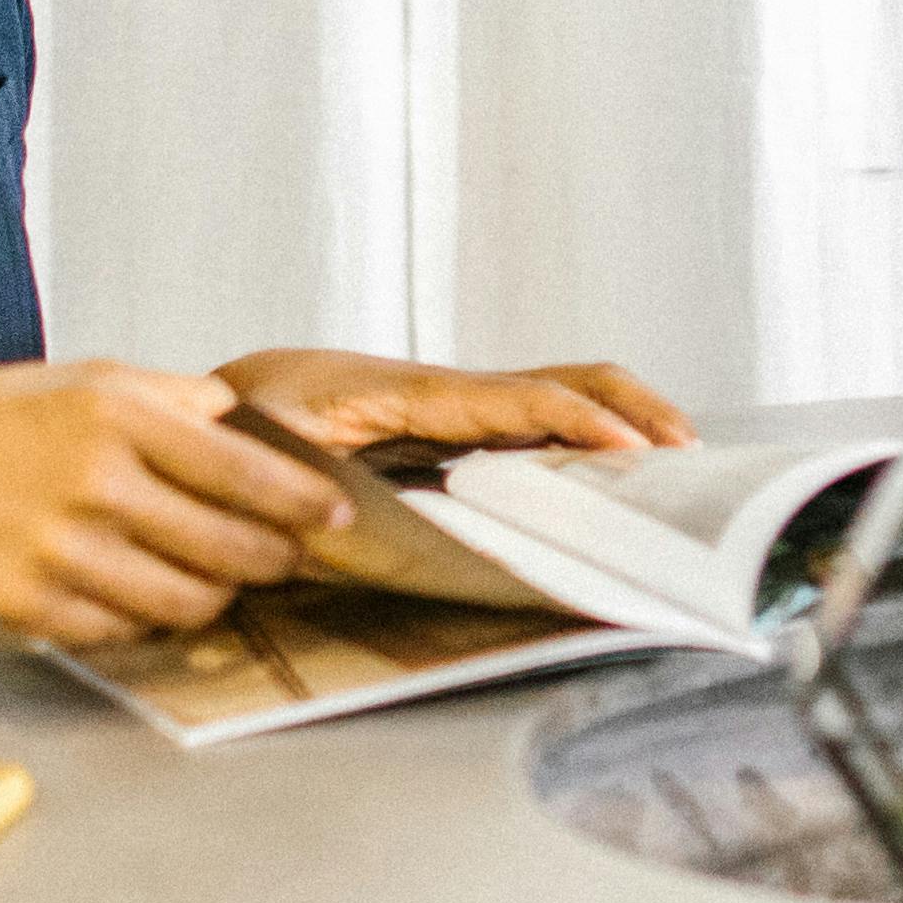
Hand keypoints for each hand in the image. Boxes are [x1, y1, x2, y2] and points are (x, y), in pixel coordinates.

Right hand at [0, 361, 348, 640]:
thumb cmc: (2, 425)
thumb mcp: (89, 379)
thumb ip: (175, 398)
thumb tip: (250, 421)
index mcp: (115, 418)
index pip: (244, 472)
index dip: (305, 502)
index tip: (338, 516)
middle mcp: (93, 485)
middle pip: (230, 548)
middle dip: (275, 559)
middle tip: (286, 555)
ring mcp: (62, 554)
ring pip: (189, 602)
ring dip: (218, 594)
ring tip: (216, 574)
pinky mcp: (35, 608)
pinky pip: (130, 630)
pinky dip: (150, 616)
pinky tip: (144, 587)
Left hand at [219, 346, 690, 459]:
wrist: (216, 406)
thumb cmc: (237, 432)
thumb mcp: (266, 458)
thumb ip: (310, 490)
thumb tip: (353, 523)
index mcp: (407, 393)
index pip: (516, 399)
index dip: (577, 424)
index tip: (630, 452)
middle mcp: (446, 391)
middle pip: (565, 379)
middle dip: (632, 408)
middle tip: (686, 452)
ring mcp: (456, 405)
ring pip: (562, 394)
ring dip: (622, 421)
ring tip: (674, 463)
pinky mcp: (454, 426)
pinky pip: (538, 422)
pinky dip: (588, 438)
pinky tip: (614, 477)